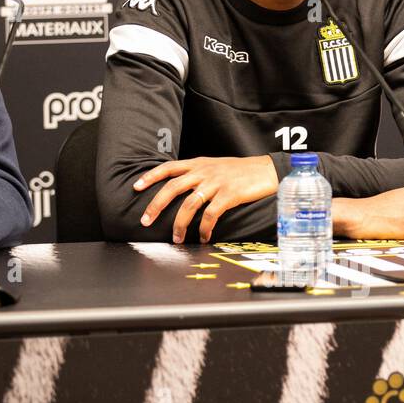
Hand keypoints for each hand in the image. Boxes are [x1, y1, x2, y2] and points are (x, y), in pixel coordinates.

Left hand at [133, 155, 278, 242]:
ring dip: (179, 224)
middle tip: (146, 220)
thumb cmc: (241, 172)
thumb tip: (180, 187)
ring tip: (176, 238)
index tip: (136, 187)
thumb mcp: (216, 166)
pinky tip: (203, 237)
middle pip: (173, 187)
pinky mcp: (229, 195)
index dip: (151, 176)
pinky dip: (204, 229)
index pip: (169, 167)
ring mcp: (216, 183)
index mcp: (199, 164)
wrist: (267, 171)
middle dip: (156, 205)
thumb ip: (198, 174)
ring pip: (189, 204)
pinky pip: (211, 215)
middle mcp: (204, 172)